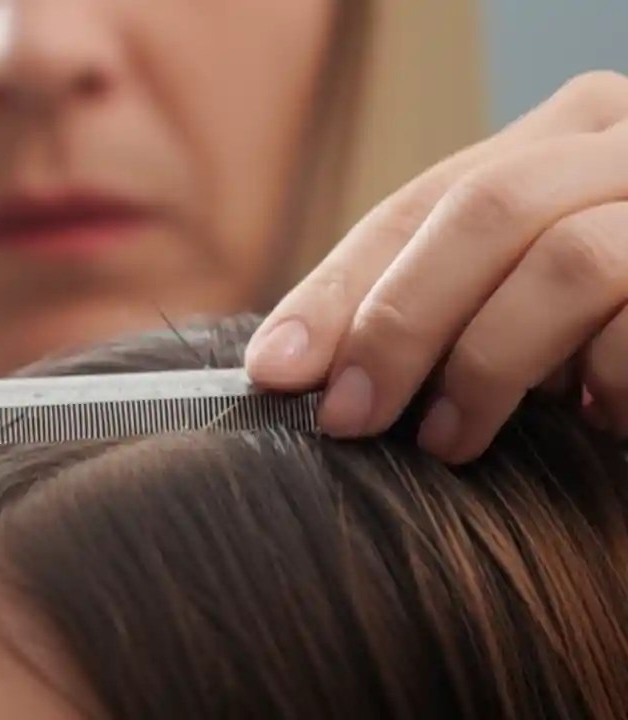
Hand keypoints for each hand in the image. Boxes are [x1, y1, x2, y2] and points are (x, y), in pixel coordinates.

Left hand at [245, 71, 627, 462]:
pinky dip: (605, 388)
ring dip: (490, 365)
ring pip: (566, 262)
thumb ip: (440, 297)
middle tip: (350, 419)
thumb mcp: (518, 298)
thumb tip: (296, 364)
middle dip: (398, 325)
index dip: (339, 289)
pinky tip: (599, 424)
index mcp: (564, 136)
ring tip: (452, 440)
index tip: (276, 371)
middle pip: (484, 212)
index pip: (422, 203)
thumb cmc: (616, 335)